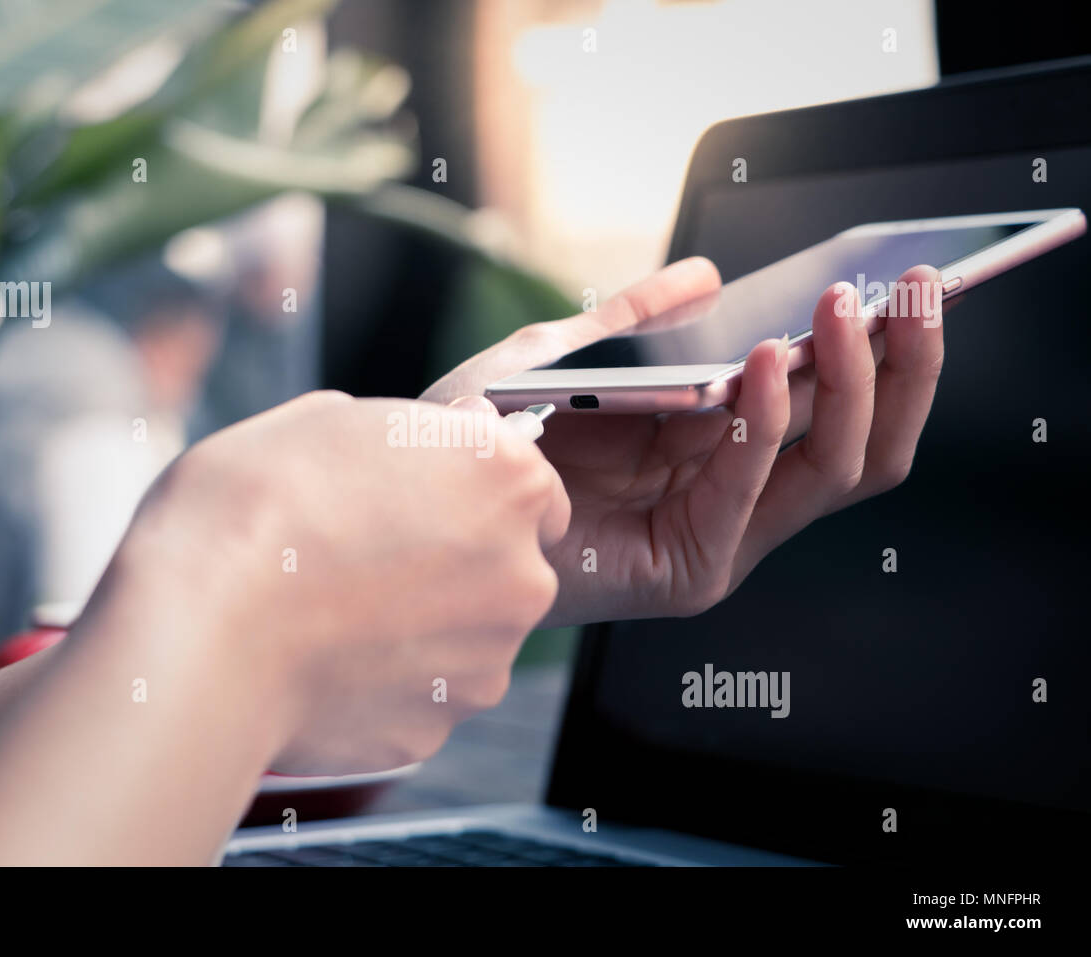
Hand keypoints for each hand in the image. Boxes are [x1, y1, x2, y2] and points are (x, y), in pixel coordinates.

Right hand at [110, 390, 570, 774]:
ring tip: (333, 606)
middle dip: (454, 557)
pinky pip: (422, 691)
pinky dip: (386, 678)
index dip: (474, 485)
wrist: (199, 635)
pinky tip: (324, 656)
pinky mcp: (438, 725)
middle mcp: (519, 573)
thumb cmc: (250, 512)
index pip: (529, 482)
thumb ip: (403, 432)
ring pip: (466, 633)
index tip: (426, 494)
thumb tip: (423, 439)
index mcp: (505, 480)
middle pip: (507, 562)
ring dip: (421, 621)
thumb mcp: (325, 420)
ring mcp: (484, 660)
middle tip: (367, 550)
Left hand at [423, 257, 944, 625]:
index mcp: (719, 442)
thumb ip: (636, 320)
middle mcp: (733, 491)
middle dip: (902, 363)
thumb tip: (709, 274)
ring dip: (849, 385)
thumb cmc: (486, 435)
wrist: (425, 500)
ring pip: (833, 470)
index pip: (832, 402)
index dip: (884, 346)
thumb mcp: (565, 354)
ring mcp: (720, 535)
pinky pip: (746, 494)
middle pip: (859, 439)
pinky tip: (758, 368)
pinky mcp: (688, 571)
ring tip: (842, 314)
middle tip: (918, 289)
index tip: (910, 279)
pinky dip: (760, 429)